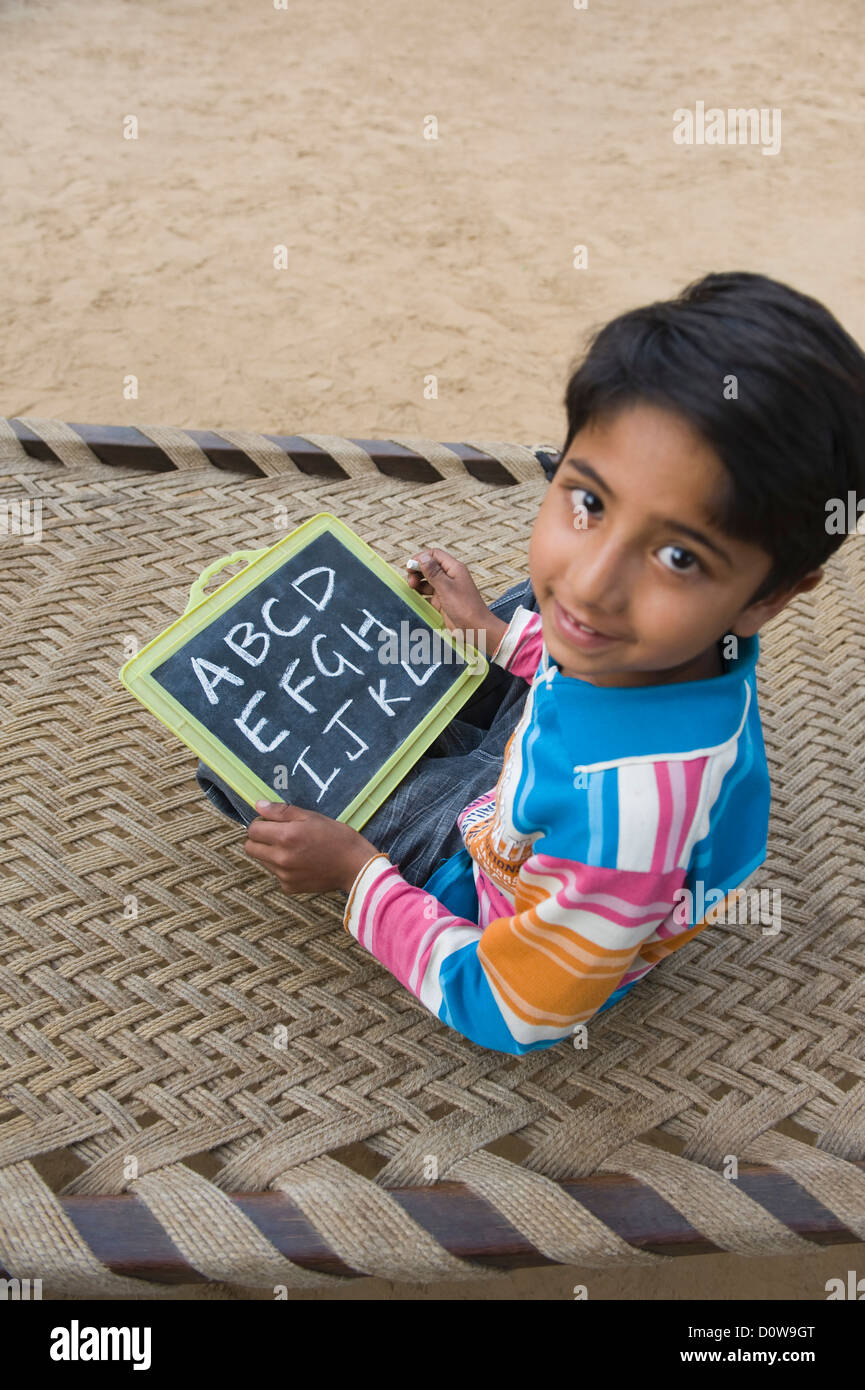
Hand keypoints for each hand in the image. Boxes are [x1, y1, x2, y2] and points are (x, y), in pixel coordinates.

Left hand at [244, 801, 381, 893]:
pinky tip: (301, 862)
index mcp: (285, 836)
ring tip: (293, 848)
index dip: (259, 823)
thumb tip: (258, 805)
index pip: (252, 830)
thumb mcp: (311, 817)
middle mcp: (280, 858)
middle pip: (250, 848)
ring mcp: (284, 875)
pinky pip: (275, 874)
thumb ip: (281, 811)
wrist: (355, 866)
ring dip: (270, 853)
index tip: (270, 822)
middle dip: (259, 839)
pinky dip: (282, 868)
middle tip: (277, 835)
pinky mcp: (290, 887)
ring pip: (262, 861)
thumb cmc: (337, 837)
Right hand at [406, 545, 507, 653]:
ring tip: (412, 589)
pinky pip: (429, 594)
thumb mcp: (446, 588)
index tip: (410, 567)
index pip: (435, 555)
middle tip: (411, 582)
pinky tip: (416, 599)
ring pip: (428, 581)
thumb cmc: (465, 607)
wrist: (476, 629)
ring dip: (418, 583)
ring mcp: (446, 589)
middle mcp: (450, 576)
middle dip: (418, 571)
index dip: (421, 558)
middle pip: (429, 567)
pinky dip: (422, 595)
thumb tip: (423, 557)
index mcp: (454, 568)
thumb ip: (433, 572)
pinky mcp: (443, 601)